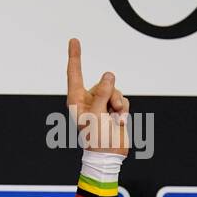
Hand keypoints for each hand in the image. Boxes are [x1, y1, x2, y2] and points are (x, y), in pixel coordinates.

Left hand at [66, 38, 129, 155]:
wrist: (109, 155)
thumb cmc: (97, 138)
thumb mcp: (97, 114)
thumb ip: (102, 93)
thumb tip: (108, 75)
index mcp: (75, 101)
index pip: (74, 74)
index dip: (75, 56)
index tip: (73, 40)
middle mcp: (86, 100)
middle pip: (103, 84)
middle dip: (111, 95)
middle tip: (109, 112)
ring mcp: (99, 104)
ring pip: (115, 90)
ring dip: (119, 103)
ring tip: (115, 118)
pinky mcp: (111, 109)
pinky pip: (122, 99)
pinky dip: (123, 109)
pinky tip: (120, 122)